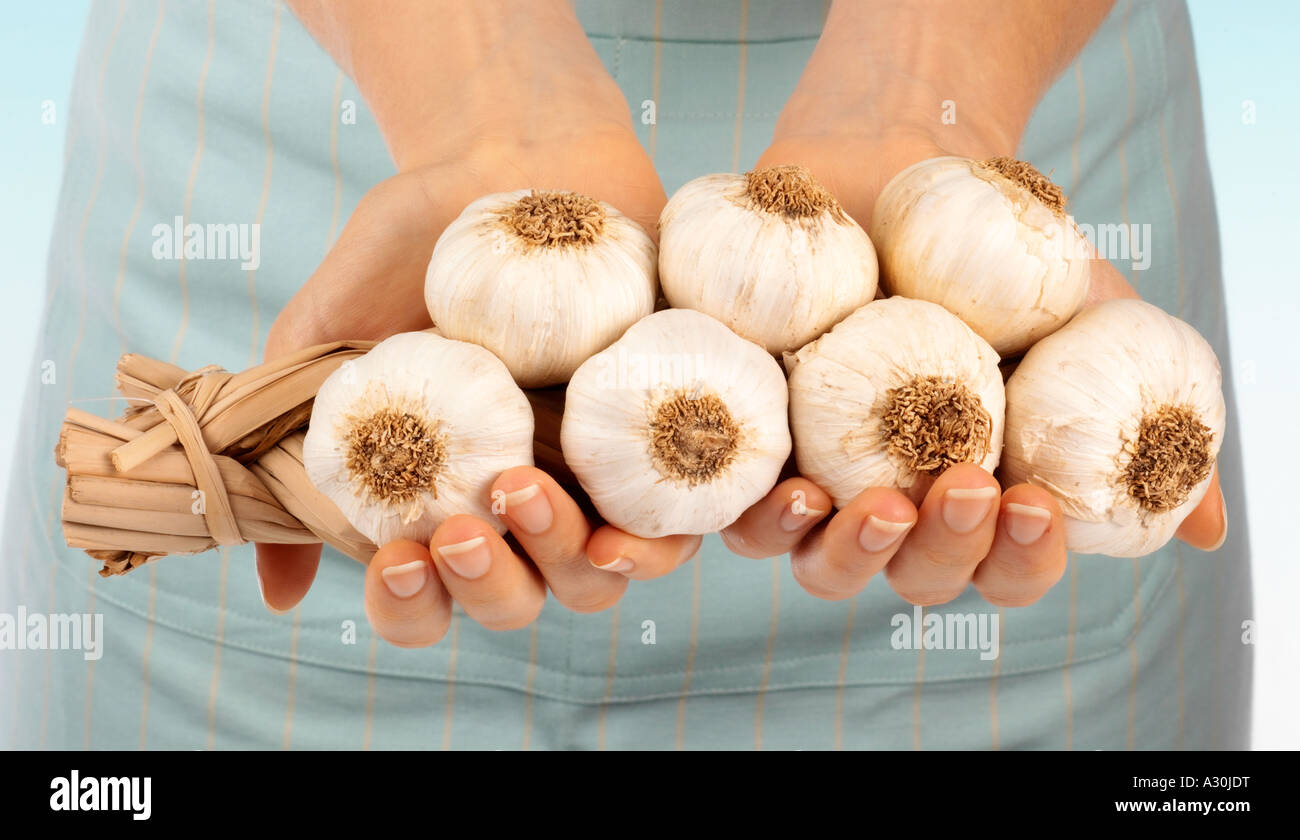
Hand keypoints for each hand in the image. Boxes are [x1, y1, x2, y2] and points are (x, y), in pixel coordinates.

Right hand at [255, 126, 701, 641]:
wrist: (503, 152)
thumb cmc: (407, 245)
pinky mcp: (673, 427)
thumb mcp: (325, 335)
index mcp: (444, 495)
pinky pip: (689, 511)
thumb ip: (295, 443)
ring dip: (569, 563)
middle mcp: (524, 497)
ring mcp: (601, 468)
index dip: (410, 605)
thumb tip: (278, 590)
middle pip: (523, 599)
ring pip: (605, 574)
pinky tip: (631, 515)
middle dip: (489, 586)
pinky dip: (665, 533)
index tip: (395, 560)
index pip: (429, 594)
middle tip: (459, 528)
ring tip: (524, 490)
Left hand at [720, 127, 1226, 606]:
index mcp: (979, 499)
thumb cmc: (1005, 259)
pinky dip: (761, 517)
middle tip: (962, 485)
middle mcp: (899, 506)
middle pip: (916, 578)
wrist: (905, 171)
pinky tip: (789, 484)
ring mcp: (821, 482)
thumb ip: (1141, 416)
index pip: (1005, 569)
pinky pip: (742, 512)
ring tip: (870, 504)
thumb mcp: (1094, 328)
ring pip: (821, 563)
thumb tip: (1208, 531)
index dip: (1021, 560)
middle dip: (942, 550)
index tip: (1035, 501)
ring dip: (846, 551)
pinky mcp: (757, 443)